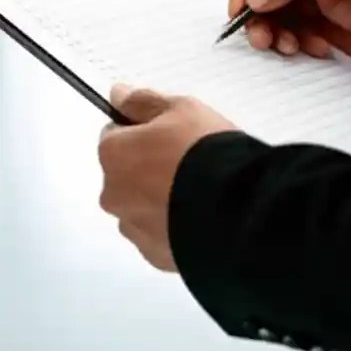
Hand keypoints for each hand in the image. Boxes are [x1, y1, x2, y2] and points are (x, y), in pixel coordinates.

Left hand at [98, 84, 236, 271]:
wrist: (237, 210)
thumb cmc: (206, 153)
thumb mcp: (182, 109)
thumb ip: (144, 102)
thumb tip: (117, 94)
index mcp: (113, 154)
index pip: (114, 136)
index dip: (142, 133)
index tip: (168, 135)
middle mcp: (114, 194)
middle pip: (126, 175)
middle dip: (149, 169)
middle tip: (188, 163)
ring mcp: (134, 229)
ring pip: (141, 208)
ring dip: (159, 201)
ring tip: (198, 193)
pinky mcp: (156, 256)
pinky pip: (159, 237)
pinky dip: (173, 228)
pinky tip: (200, 217)